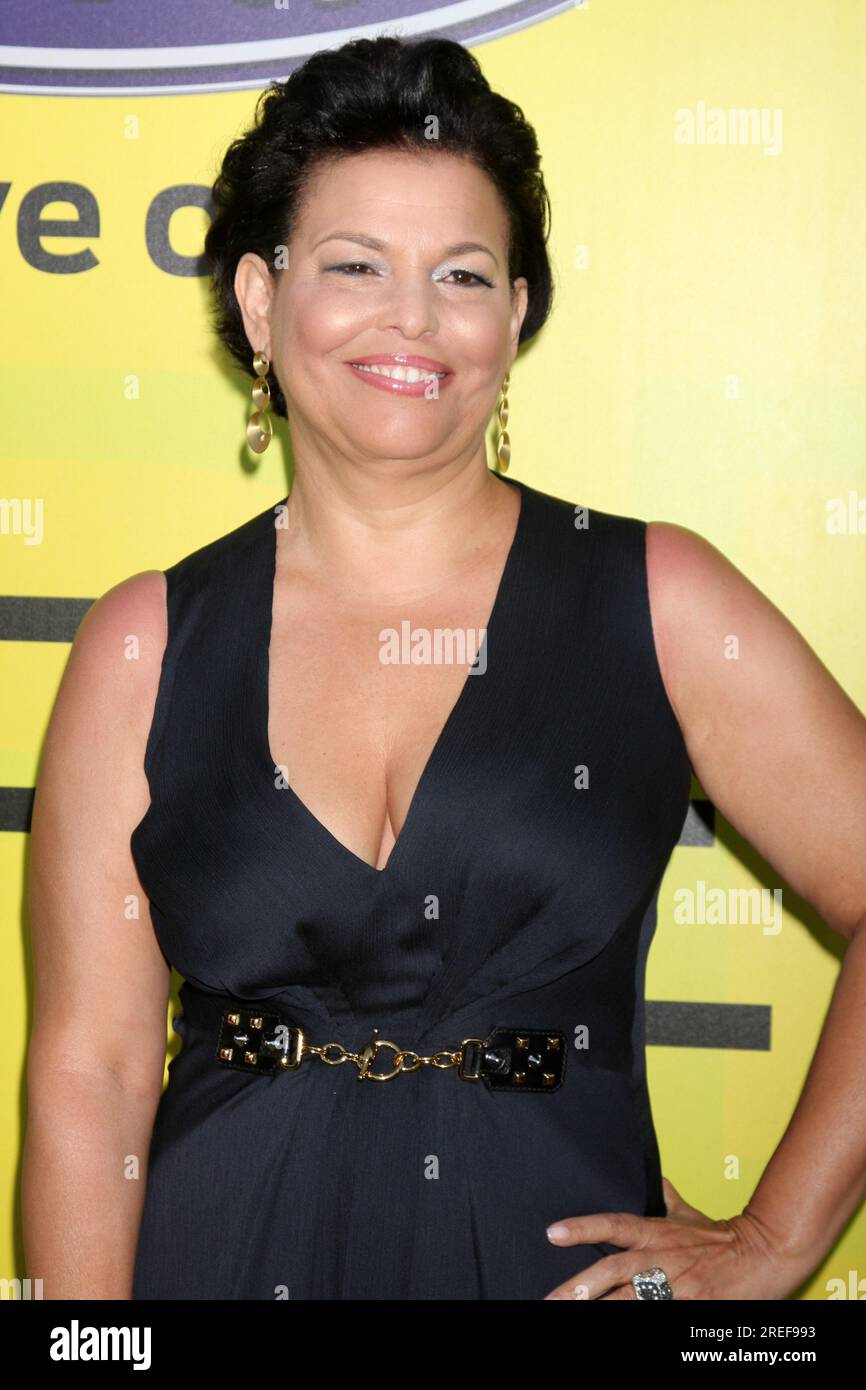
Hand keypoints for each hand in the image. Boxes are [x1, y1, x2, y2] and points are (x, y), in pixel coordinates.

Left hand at [543, 1177, 814, 1299]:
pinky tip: (619, 1330)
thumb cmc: (722, 1237)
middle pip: (613, 1271)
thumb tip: (654, 1181)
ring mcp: (674, 1286)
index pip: (613, 1224)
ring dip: (603, 1309)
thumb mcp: (689, 1215)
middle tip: (552, 1298)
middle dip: (580, 1286)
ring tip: (572, 1316)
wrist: (762, 1254)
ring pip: (630, 1301)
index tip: (553, 1232)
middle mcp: (660, 1259)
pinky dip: (639, 1323)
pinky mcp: (689, 1308)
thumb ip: (666, 1199)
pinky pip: (658, 1317)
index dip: (583, 1228)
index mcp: (656, 1233)